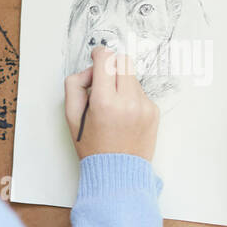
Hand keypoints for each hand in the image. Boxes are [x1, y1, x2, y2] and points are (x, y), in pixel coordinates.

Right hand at [64, 46, 159, 160]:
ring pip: (132, 76)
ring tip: (113, 105)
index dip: (99, 53)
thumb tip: (90, 69)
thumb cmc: (94, 147)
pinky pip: (141, 92)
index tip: (96, 56)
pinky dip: (131, 97)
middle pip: (123, 61)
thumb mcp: (72, 117)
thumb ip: (75, 85)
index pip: (106, 60)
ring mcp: (144, 106)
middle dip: (111, 65)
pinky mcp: (153, 111)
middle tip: (103, 80)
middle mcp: (128, 102)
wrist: (118, 173)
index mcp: (105, 102)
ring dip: (121, 82)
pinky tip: (124, 115)